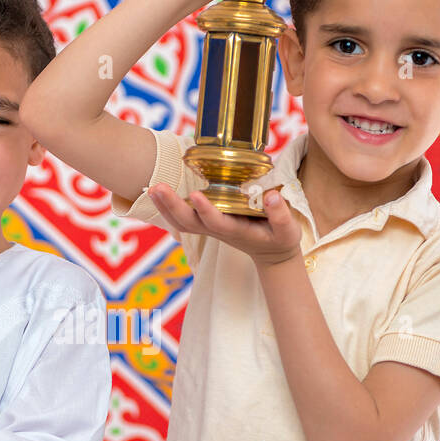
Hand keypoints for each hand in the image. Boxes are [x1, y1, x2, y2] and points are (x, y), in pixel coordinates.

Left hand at [148, 181, 302, 267]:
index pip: (217, 222)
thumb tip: (271, 195)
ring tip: (151, 188)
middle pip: (189, 222)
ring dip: (165, 207)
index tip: (196, 194)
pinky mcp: (207, 223)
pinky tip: (157, 193)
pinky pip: (183, 218)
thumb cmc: (280, 239)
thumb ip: (280, 214)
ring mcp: (210, 228)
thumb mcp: (288, 230)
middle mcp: (218, 230)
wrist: (271, 253)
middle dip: (172, 206)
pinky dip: (167, 208)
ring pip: (181, 221)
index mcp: (236, 231)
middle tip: (157, 187)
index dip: (206, 210)